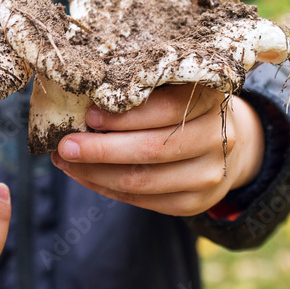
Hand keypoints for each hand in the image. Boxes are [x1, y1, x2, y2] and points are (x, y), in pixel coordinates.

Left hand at [50, 85, 264, 216]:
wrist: (224, 140)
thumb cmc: (184, 104)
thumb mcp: (174, 85)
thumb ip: (141, 89)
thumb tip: (82, 100)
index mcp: (211, 99)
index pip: (166, 109)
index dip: (124, 115)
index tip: (88, 114)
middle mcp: (218, 138)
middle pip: (152, 149)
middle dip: (101, 149)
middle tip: (65, 145)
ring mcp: (211, 174)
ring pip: (143, 180)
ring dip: (96, 173)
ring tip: (66, 161)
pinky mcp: (196, 202)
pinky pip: (143, 201)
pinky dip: (107, 188)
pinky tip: (85, 175)